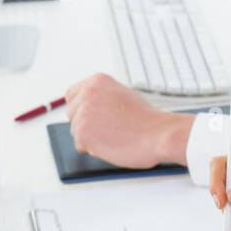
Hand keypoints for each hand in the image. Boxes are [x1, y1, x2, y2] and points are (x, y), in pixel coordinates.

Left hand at [64, 72, 190, 167]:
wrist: (158, 134)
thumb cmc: (147, 119)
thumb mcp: (122, 95)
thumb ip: (102, 97)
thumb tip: (88, 107)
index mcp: (97, 81)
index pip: (72, 95)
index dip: (81, 108)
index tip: (92, 115)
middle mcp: (87, 94)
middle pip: (72, 114)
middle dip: (86, 123)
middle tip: (109, 128)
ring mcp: (84, 113)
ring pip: (76, 131)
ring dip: (91, 137)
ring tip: (115, 135)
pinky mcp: (83, 133)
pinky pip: (80, 146)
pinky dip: (94, 149)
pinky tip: (112, 143)